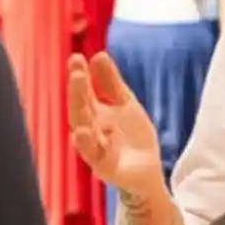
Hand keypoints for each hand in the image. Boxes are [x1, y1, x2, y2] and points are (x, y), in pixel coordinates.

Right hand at [68, 52, 164, 198]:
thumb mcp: (125, 103)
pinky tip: (92, 133)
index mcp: (94, 113)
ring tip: (80, 98)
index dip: (80, 76)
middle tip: (77, 73)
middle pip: (80, 110)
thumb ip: (111, 82)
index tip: (77, 57)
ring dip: (81, 118)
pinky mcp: (106, 168)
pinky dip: (93, 146)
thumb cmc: (131, 135)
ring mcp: (97, 150)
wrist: (147, 169)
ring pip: (84, 133)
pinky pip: (97, 157)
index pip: (84, 92)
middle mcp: (91, 130)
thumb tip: (98, 55)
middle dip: (78, 92)